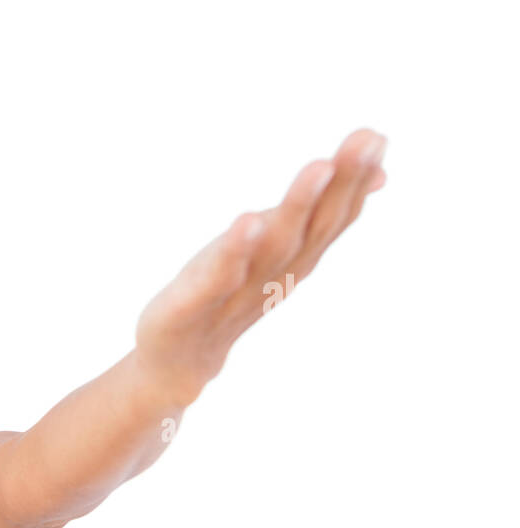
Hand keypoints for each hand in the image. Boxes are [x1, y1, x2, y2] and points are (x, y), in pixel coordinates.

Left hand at [134, 127, 387, 406]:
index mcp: (292, 261)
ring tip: (319, 166)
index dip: (354, 179)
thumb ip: (319, 216)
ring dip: (298, 206)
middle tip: (367, 139)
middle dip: (341, 183)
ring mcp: (236, 292)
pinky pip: (219, 276)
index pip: (331, 218)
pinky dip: (235, 251)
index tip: (378, 136)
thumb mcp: (276, 252)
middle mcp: (273, 275)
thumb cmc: (228, 297)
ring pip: (273, 247)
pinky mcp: (194, 304)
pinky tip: (248, 220)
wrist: (175, 363)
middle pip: (313, 227)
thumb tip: (380, 174)